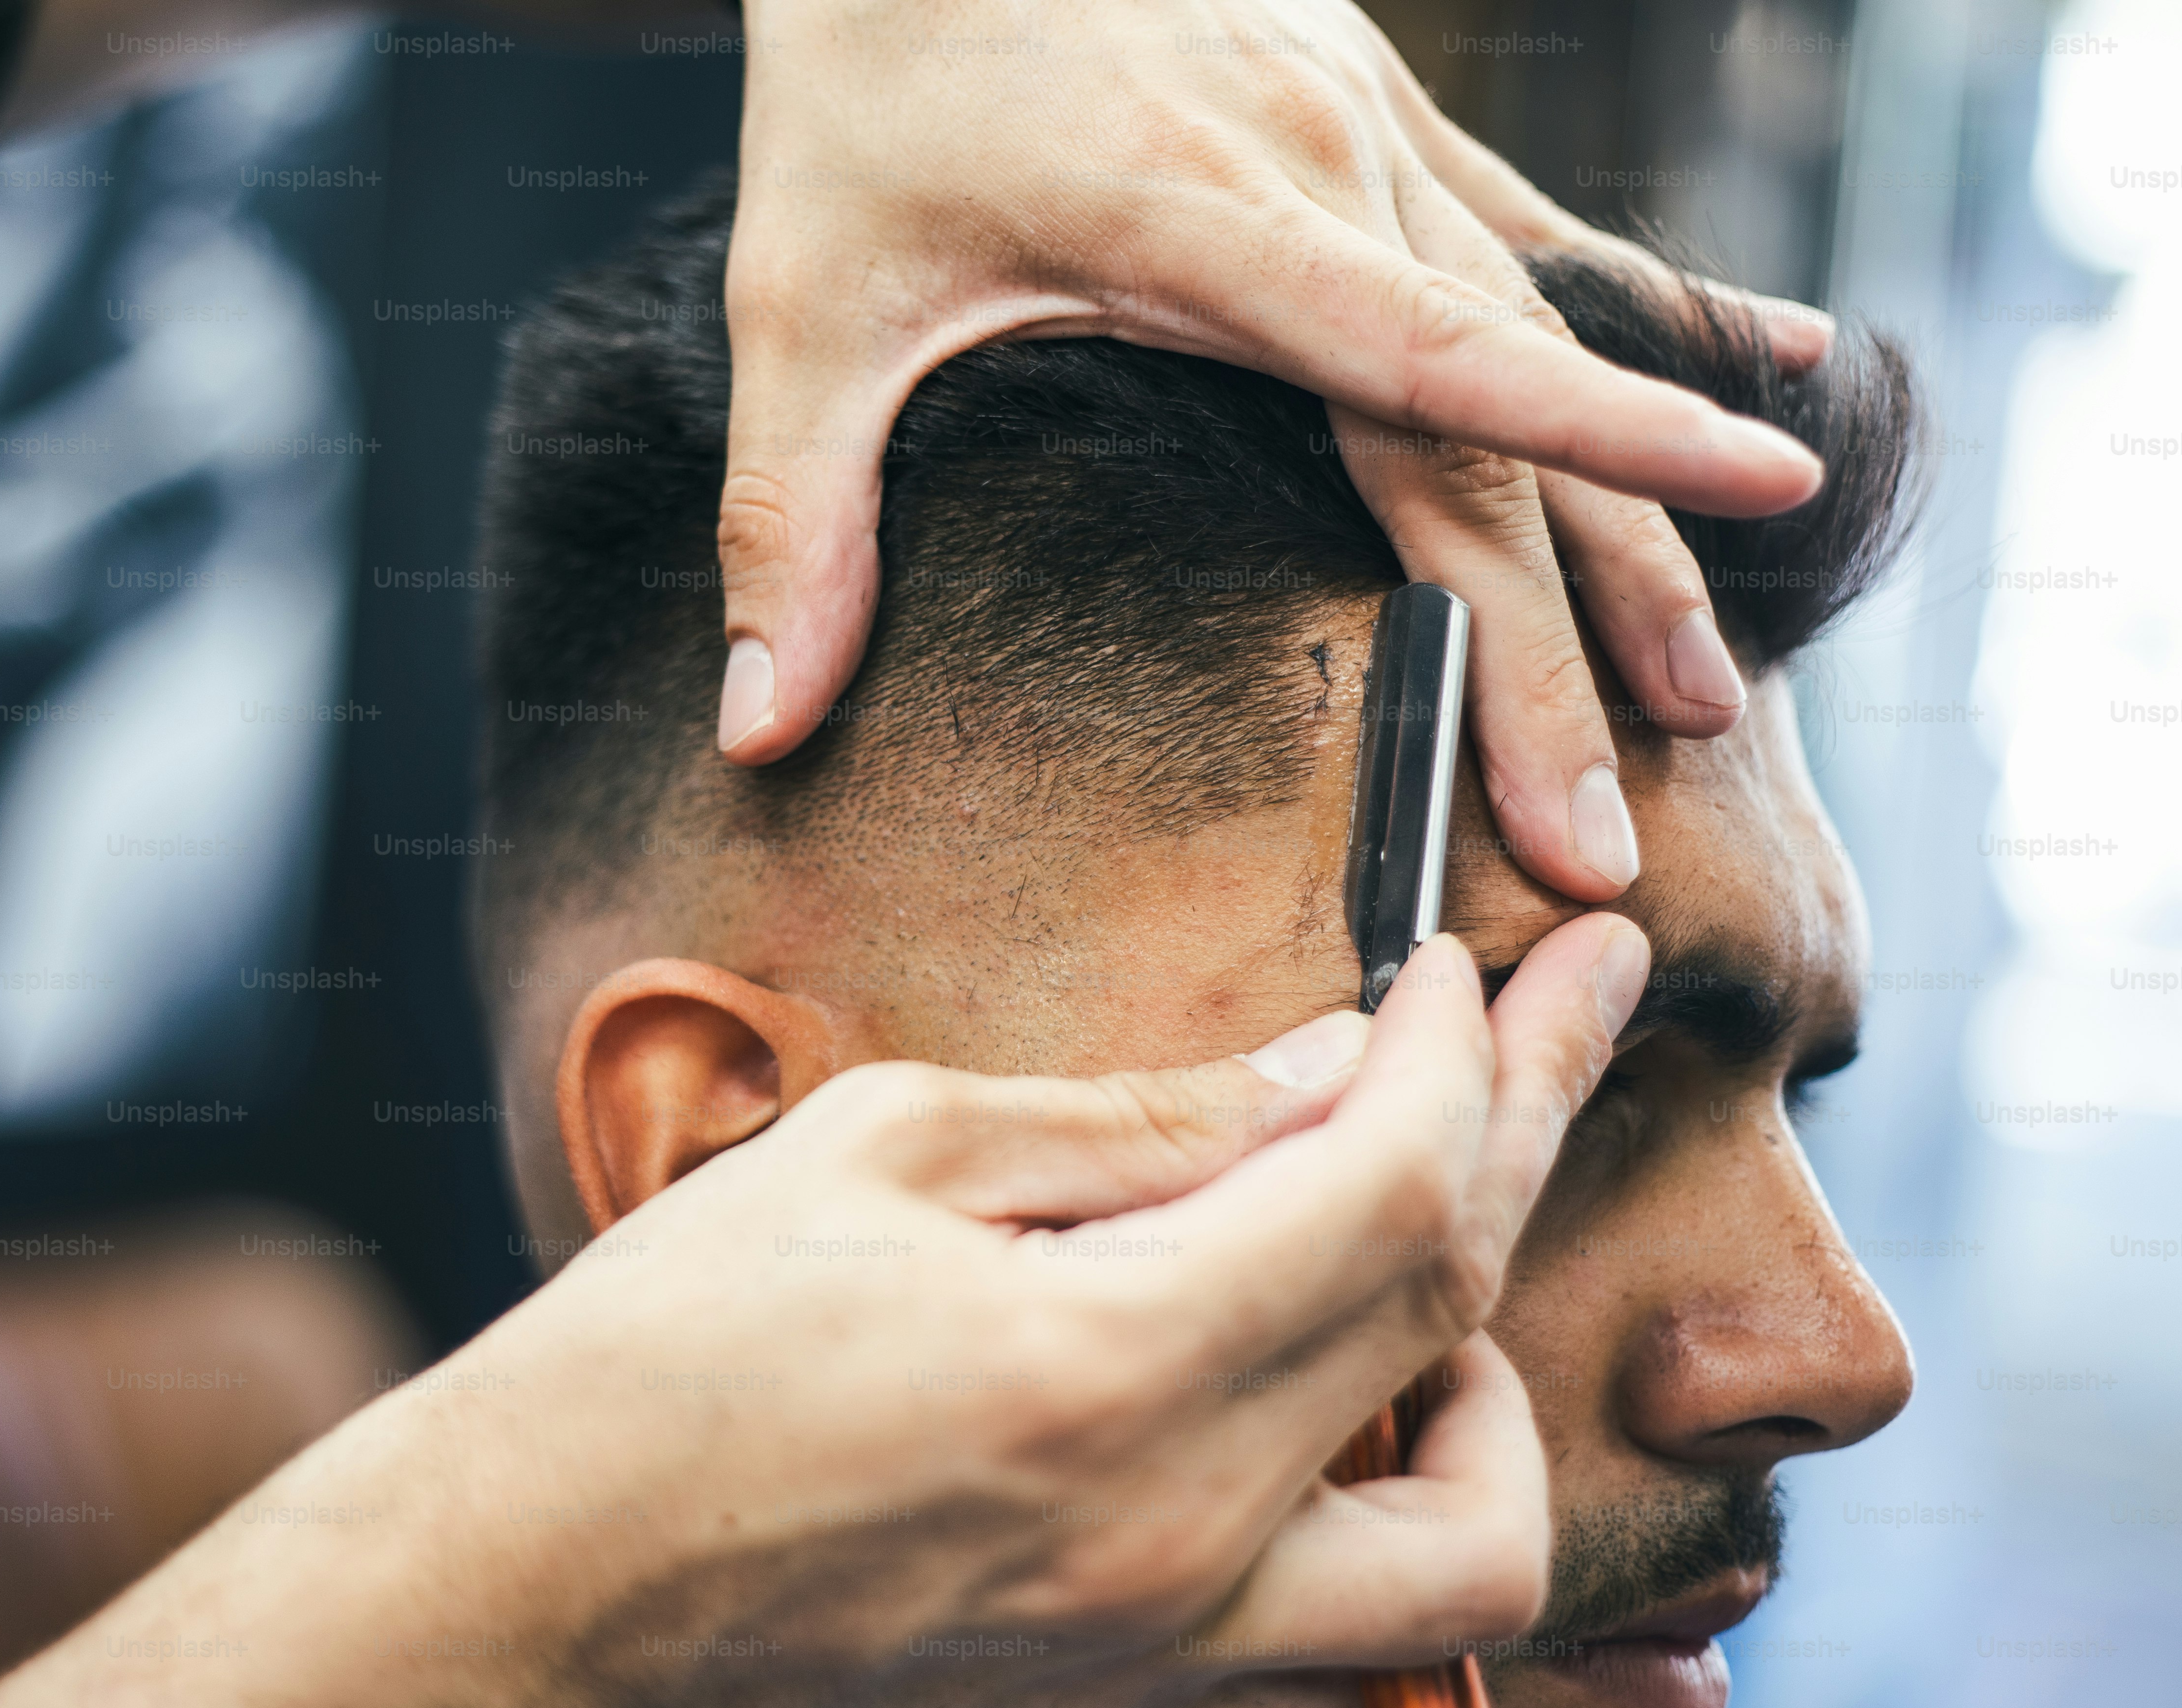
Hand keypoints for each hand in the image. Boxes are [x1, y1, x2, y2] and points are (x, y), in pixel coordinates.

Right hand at [0, 917, 1648, 1707]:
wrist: (523, 1606)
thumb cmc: (653, 1364)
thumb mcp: (871, 1159)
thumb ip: (1124, 1122)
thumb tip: (1316, 1070)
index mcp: (1097, 1371)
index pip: (1387, 1187)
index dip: (1460, 1053)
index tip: (1463, 965)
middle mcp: (1171, 1546)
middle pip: (1455, 1327)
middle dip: (1526, 1134)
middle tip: (1557, 1014)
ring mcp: (1165, 1668)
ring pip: (1470, 1562)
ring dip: (1484, 1398)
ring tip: (1414, 1289)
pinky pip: (1365, 1683)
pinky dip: (1402, 1556)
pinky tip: (1344, 1449)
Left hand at [712, 0, 1831, 901]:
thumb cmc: (866, 77)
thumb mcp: (802, 304)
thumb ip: (794, 520)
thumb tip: (752, 727)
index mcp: (1204, 223)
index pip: (1434, 358)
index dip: (1597, 447)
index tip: (1748, 514)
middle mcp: (1323, 173)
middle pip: (1490, 425)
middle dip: (1572, 630)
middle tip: (1613, 819)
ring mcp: (1367, 133)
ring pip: (1539, 342)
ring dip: (1628, 517)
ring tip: (1699, 681)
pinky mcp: (1372, 110)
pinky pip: (1533, 230)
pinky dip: (1637, 319)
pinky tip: (1766, 368)